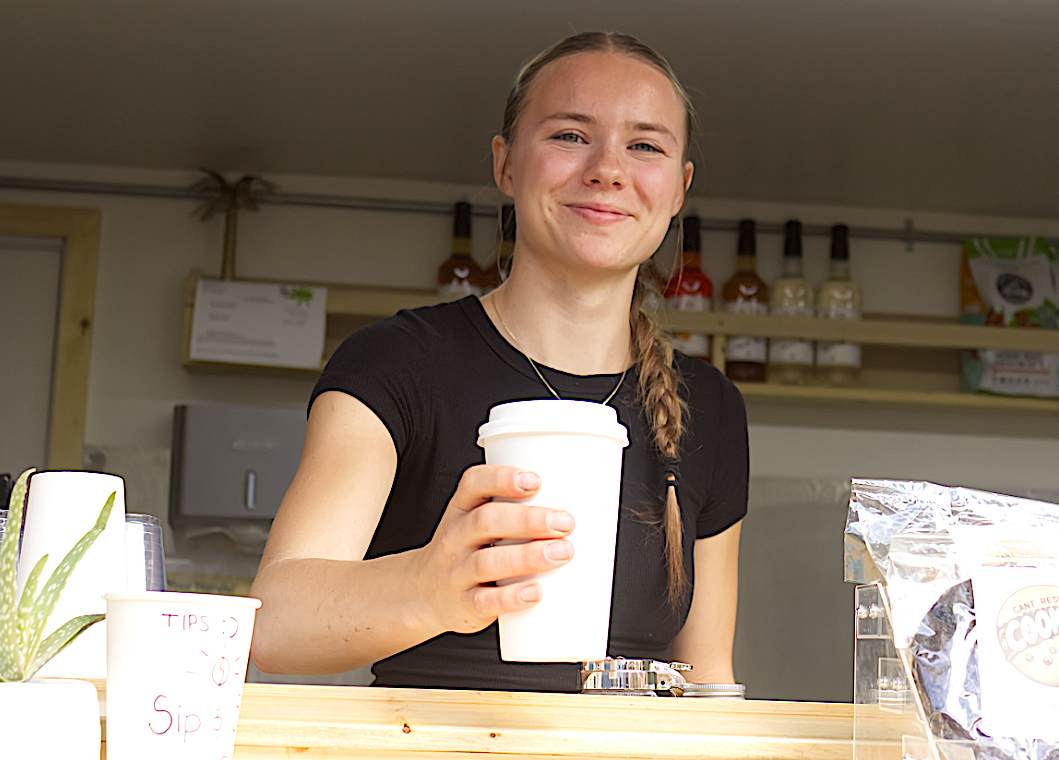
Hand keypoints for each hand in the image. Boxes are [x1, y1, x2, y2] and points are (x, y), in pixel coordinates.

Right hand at [416, 465, 574, 634]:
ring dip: (528, 556)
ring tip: (562, 553)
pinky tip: (535, 592)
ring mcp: (457, 571)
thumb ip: (518, 511)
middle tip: (565, 522)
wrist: (424, 593)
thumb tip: (583, 503)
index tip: (535, 481)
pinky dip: (511, 597)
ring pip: (488, 561)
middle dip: (529, 520)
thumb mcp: (477, 523)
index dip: (503, 478)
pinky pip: (486, 601)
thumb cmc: (466, 551)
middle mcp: (456, 537)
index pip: (473, 484)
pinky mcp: (465, 604)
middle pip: (486, 521)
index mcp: (462, 509)